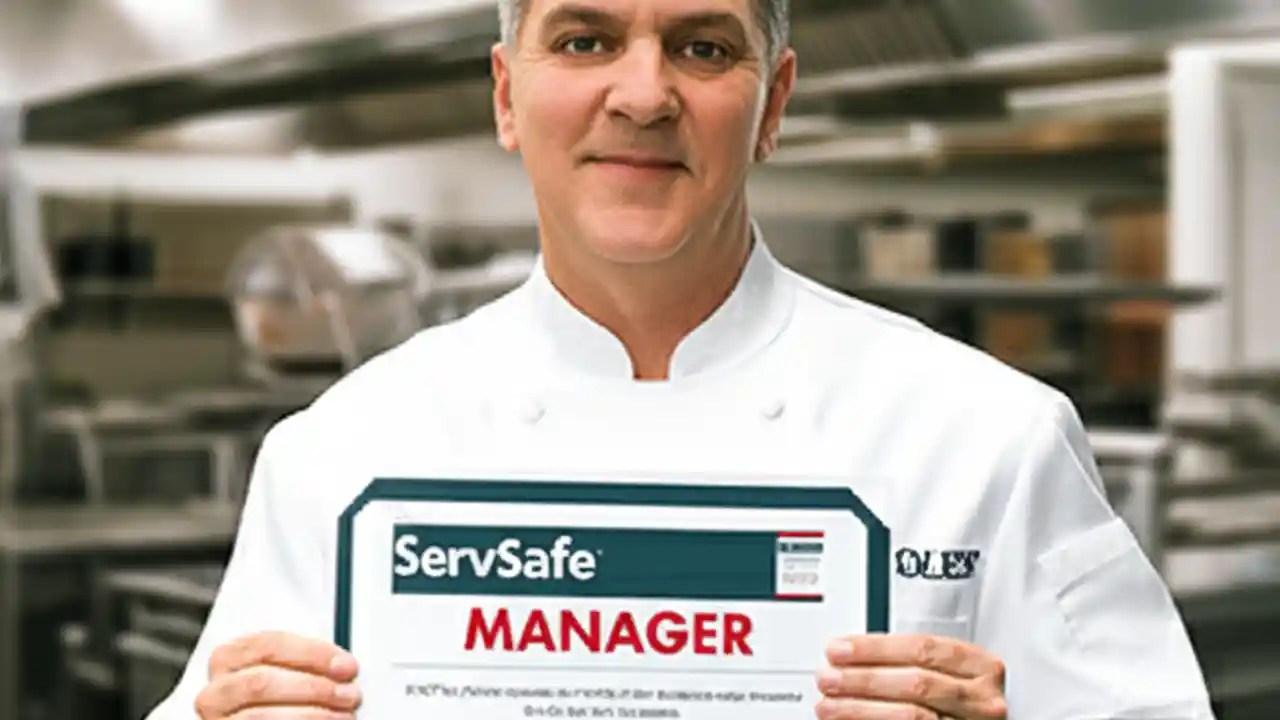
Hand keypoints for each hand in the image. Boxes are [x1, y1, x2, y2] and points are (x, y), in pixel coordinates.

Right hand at [195, 631, 362, 718]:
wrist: (262, 719)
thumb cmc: (274, 698)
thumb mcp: (283, 672)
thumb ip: (303, 664)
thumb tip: (342, 665)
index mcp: (229, 658)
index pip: (269, 645)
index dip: (312, 654)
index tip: (345, 664)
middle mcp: (215, 690)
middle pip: (263, 682)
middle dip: (313, 688)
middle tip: (349, 694)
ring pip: (263, 716)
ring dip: (312, 715)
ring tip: (342, 716)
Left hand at [815, 634, 1006, 719]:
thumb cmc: (955, 699)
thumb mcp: (945, 673)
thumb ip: (908, 663)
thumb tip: (848, 659)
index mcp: (981, 667)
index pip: (922, 648)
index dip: (875, 649)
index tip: (839, 649)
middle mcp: (983, 699)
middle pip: (916, 682)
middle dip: (864, 679)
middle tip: (828, 677)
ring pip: (912, 715)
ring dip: (862, 708)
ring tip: (829, 705)